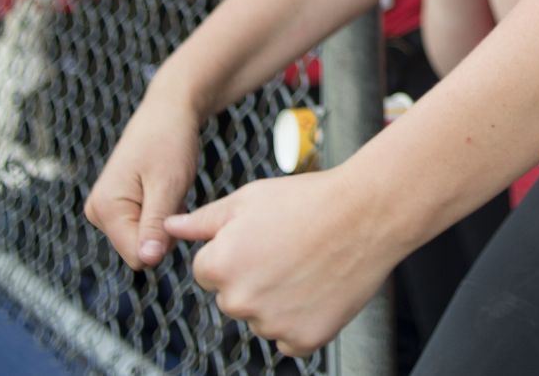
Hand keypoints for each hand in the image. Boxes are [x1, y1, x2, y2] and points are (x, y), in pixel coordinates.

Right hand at [85, 92, 202, 269]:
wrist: (168, 112)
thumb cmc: (171, 143)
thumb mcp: (168, 186)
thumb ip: (155, 225)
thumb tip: (147, 261)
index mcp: (104, 208)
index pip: (138, 257)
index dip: (164, 240)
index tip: (175, 207)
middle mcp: (97, 212)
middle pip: (139, 250)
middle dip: (163, 230)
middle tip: (173, 194)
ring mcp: (104, 209)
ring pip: (143, 240)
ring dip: (163, 221)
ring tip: (169, 190)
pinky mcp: (116, 206)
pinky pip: (143, 228)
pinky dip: (160, 214)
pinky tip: (164, 190)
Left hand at [166, 168, 406, 357]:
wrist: (368, 213)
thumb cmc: (310, 200)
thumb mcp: (250, 199)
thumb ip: (203, 220)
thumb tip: (169, 228)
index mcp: (220, 265)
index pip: (208, 272)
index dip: (237, 252)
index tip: (266, 238)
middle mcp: (240, 300)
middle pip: (233, 298)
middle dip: (254, 279)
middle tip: (289, 250)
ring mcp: (272, 324)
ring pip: (262, 319)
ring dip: (278, 302)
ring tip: (308, 266)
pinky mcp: (304, 339)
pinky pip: (290, 340)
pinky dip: (303, 320)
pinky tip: (319, 289)